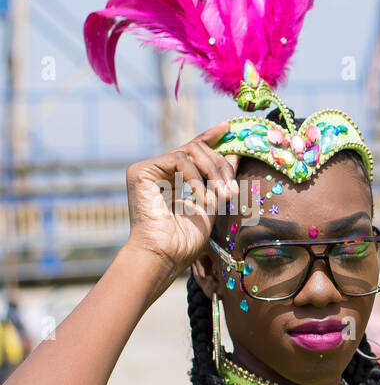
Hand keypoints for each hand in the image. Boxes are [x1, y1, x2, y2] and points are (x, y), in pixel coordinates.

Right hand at [124, 122, 239, 277]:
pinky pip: (179, 159)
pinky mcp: (141, 171)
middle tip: (233, 191)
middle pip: (197, 149)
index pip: (193, 150)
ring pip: (190, 151)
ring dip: (213, 172)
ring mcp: (149, 169)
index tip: (229, 128)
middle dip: (221, 167)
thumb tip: (234, 154)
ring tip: (222, 197)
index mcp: (173, 178)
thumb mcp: (211, 203)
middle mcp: (159, 171)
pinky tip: (203, 198)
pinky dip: (197, 178)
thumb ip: (219, 180)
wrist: (164, 256)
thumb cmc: (185, 240)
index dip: (211, 137)